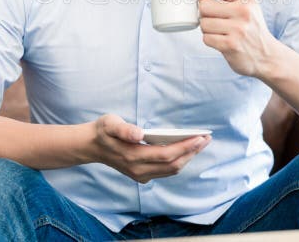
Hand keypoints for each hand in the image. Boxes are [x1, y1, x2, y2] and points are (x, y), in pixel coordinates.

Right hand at [91, 114, 210, 182]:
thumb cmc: (104, 131)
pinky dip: (180, 161)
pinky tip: (188, 149)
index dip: (185, 147)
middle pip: (173, 164)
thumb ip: (124, 129)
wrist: (91, 146)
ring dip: (188, 157)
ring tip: (201, 142)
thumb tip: (139, 134)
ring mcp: (141, 175)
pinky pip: (166, 171)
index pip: (166, 154)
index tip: (200, 137)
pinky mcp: (143, 175)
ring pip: (172, 170)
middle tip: (207, 138)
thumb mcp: (110, 123)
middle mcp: (139, 170)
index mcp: (132, 156)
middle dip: (192, 152)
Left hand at [197, 0, 281, 77]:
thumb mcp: (247, 5)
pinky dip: (210, 40)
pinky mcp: (231, 45)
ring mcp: (238, 29)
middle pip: (204, 6)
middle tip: (213, 19)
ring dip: (207, 29)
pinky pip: (206, 38)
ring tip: (219, 31)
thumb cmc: (252, 29)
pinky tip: (221, 40)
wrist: (267, 56)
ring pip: (204, 23)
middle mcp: (244, 11)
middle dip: (204, 14)